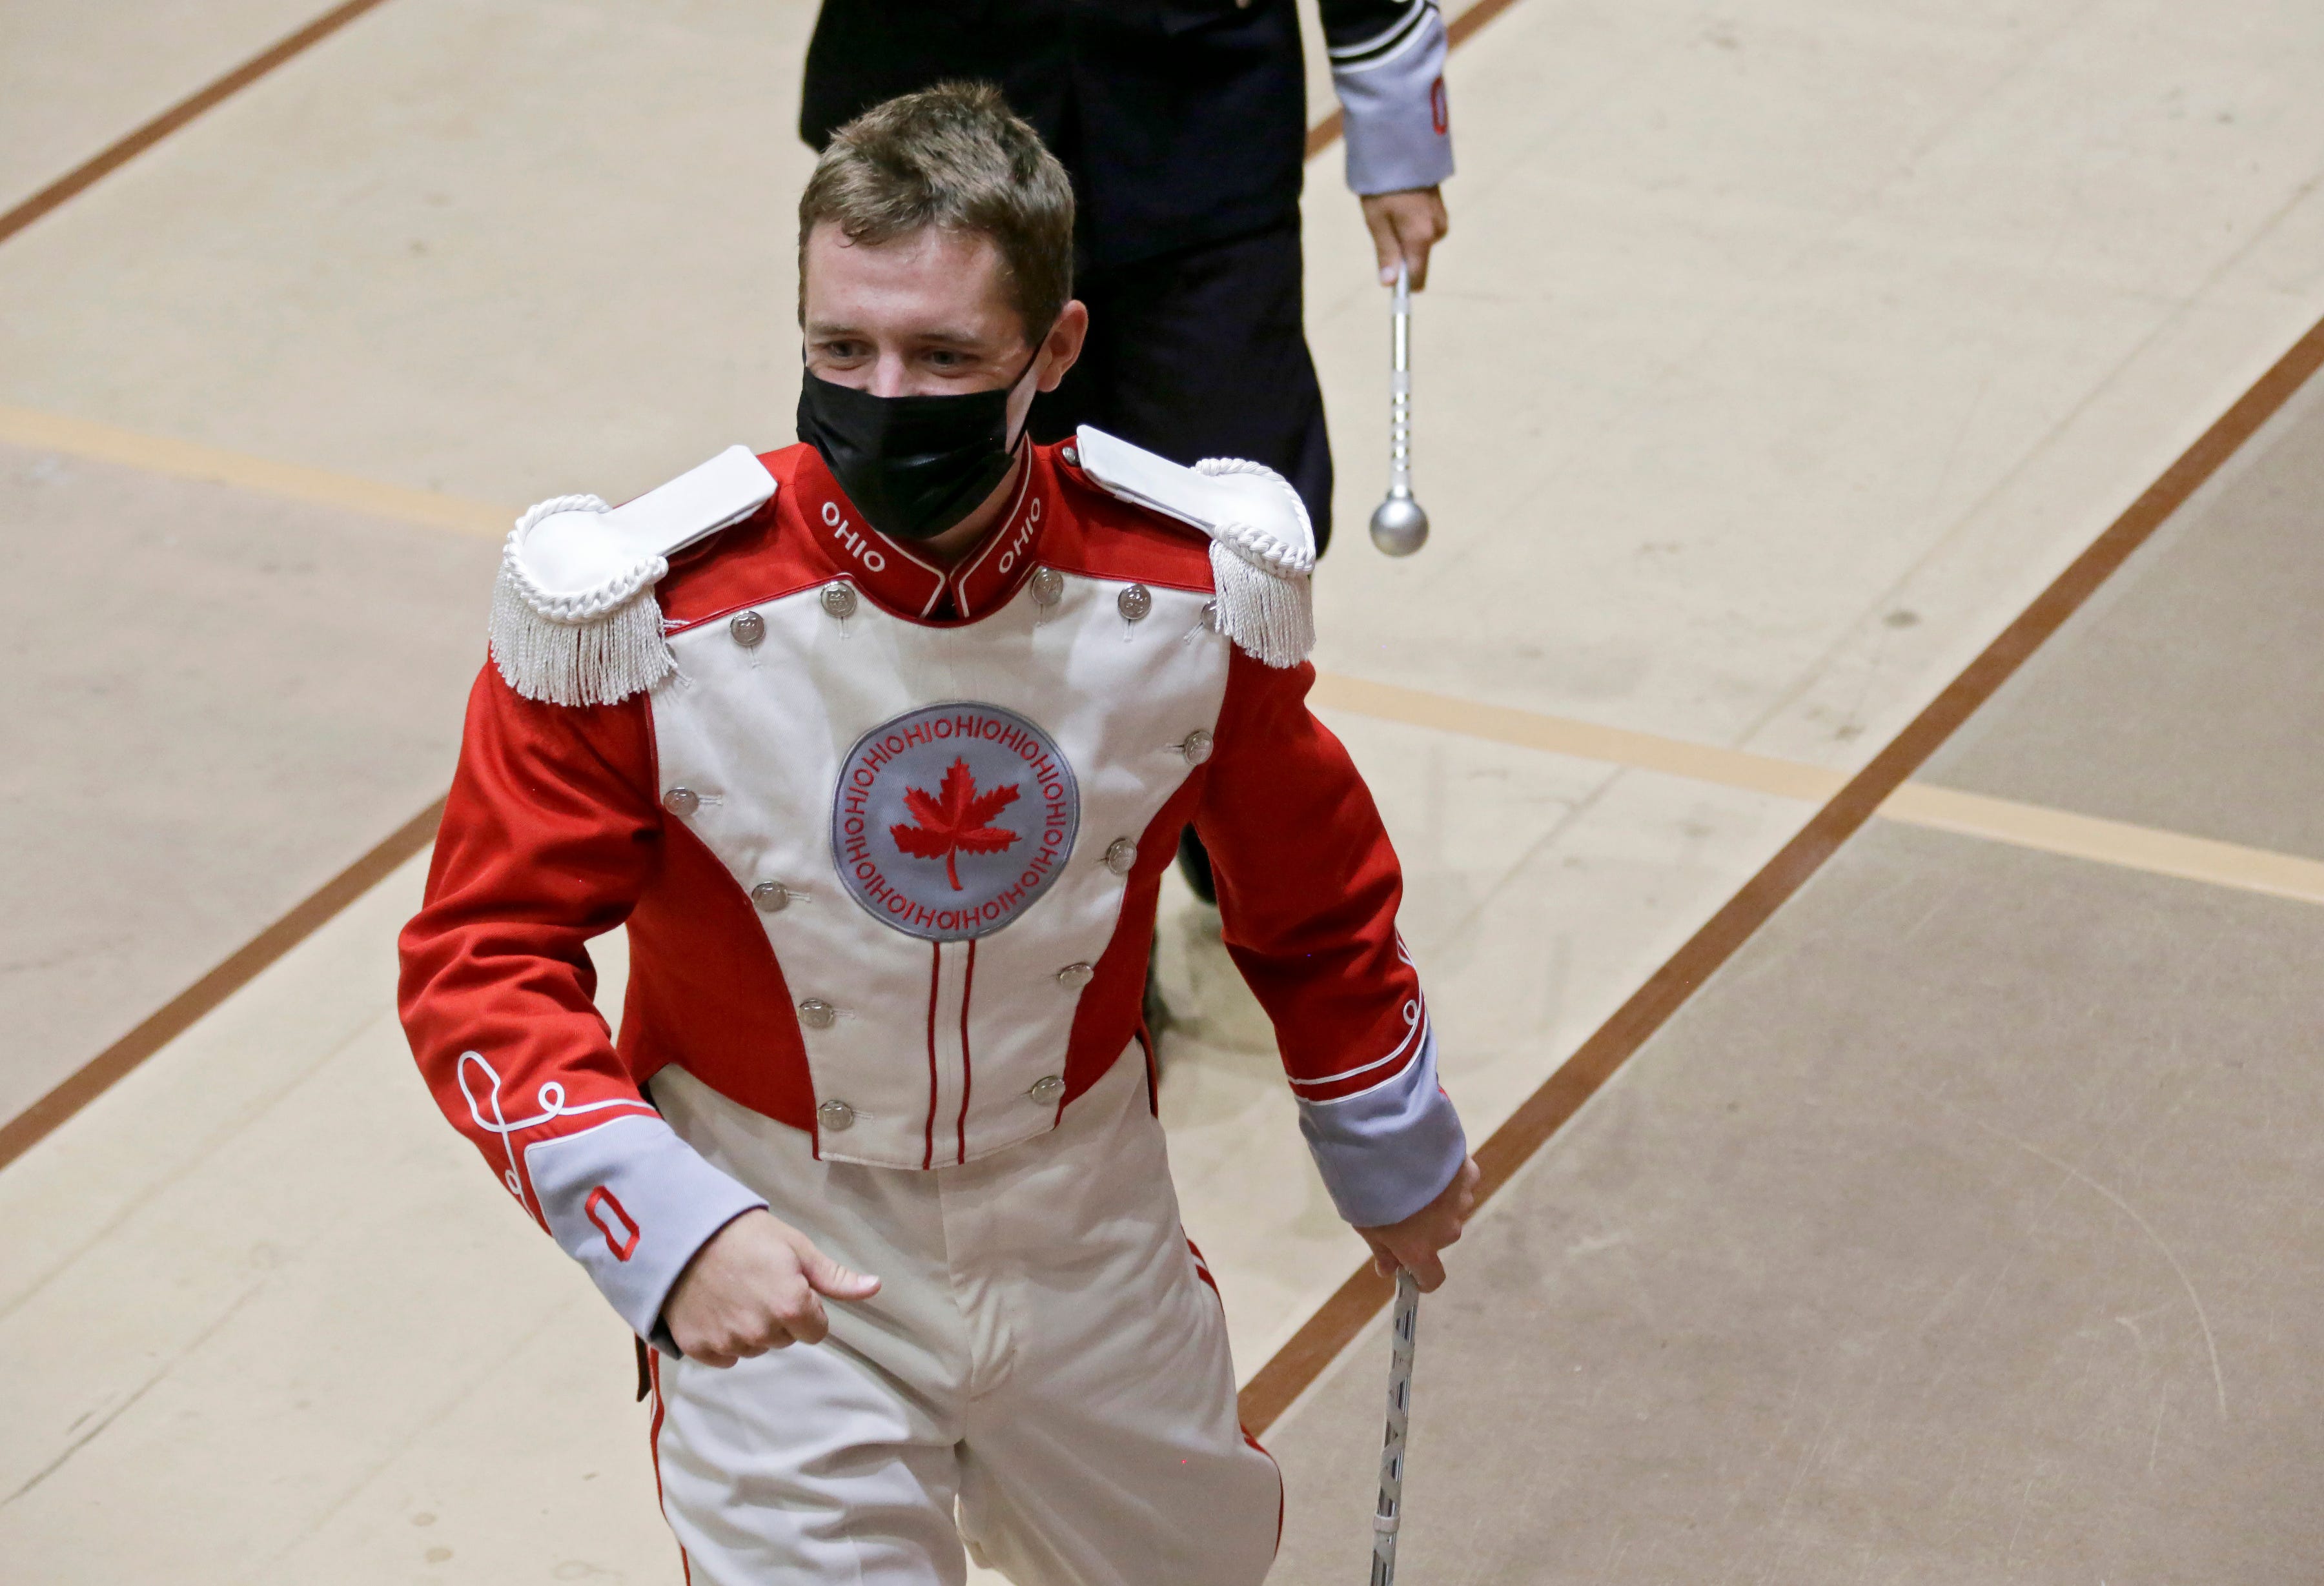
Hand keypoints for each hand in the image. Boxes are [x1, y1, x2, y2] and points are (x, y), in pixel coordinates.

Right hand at [662, 1209, 880, 1366]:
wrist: (682, 1233)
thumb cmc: (746, 1234)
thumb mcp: (796, 1248)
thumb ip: (835, 1277)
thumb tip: (875, 1287)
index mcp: (791, 1308)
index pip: (816, 1331)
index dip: (806, 1308)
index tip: (787, 1285)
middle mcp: (761, 1332)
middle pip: (785, 1339)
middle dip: (779, 1317)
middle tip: (758, 1284)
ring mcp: (727, 1343)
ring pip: (755, 1347)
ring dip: (751, 1328)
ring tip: (734, 1292)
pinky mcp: (699, 1348)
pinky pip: (725, 1356)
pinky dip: (722, 1337)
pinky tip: (715, 1307)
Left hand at [1356, 1155, 1478, 1291]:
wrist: (1390, 1144)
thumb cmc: (1370, 1189)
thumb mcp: (1366, 1224)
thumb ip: (1382, 1250)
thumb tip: (1388, 1271)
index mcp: (1420, 1250)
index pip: (1432, 1278)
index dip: (1422, 1277)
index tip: (1411, 1267)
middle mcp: (1446, 1231)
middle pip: (1440, 1236)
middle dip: (1426, 1226)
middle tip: (1403, 1202)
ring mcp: (1461, 1202)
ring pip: (1452, 1207)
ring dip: (1439, 1198)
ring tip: (1416, 1175)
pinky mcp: (1469, 1173)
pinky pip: (1461, 1180)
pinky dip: (1449, 1175)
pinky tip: (1431, 1159)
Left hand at [1359, 186, 1449, 288]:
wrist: (1403, 148)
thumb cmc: (1384, 186)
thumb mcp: (1377, 221)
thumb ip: (1386, 253)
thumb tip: (1390, 284)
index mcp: (1421, 238)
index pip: (1416, 278)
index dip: (1402, 286)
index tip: (1389, 283)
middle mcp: (1436, 232)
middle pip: (1416, 260)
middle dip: (1399, 253)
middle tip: (1383, 225)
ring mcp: (1441, 220)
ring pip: (1420, 244)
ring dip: (1404, 235)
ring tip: (1392, 209)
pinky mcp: (1441, 210)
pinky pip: (1424, 229)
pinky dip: (1412, 224)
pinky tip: (1403, 204)